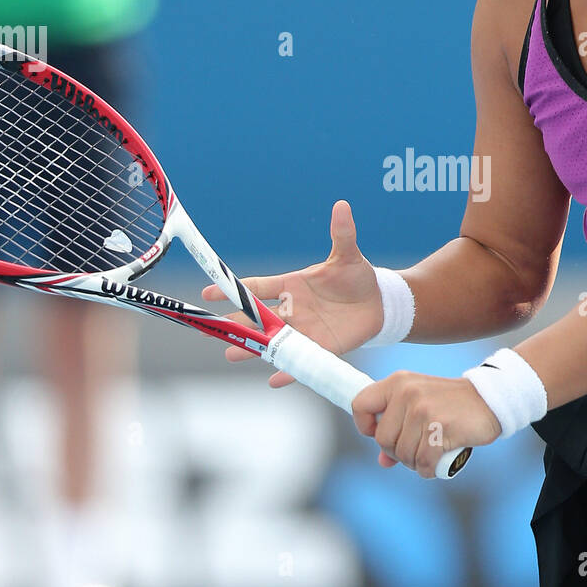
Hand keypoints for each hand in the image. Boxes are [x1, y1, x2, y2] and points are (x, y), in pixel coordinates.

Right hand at [202, 199, 382, 387]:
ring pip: (273, 341)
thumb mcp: (348, 254)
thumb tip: (342, 205)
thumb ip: (342, 233)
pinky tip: (274, 380)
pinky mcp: (320, 347)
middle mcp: (292, 309)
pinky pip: (301, 361)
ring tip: (231, 354)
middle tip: (210, 330)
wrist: (377, 303)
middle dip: (236, 324)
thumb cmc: (356, 276)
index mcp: (292, 285)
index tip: (208, 292)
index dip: (233, 290)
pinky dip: (288, 372)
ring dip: (253, 348)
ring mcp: (304, 330)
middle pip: (258, 318)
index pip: (257, 287)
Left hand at [350, 372, 501, 478]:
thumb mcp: (420, 406)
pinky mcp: (440, 428)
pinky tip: (438, 463)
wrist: (490, 399)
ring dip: (415, 462)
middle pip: (382, 439)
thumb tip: (382, 461)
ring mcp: (423, 410)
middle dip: (398, 452)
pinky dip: (429, 469)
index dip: (365, 427)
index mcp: (397, 383)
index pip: (359, 404)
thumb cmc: (452, 405)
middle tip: (417, 448)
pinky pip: (423, 462)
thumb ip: (398, 428)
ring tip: (431, 453)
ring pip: (403, 454)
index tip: (379, 434)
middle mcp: (407, 393)